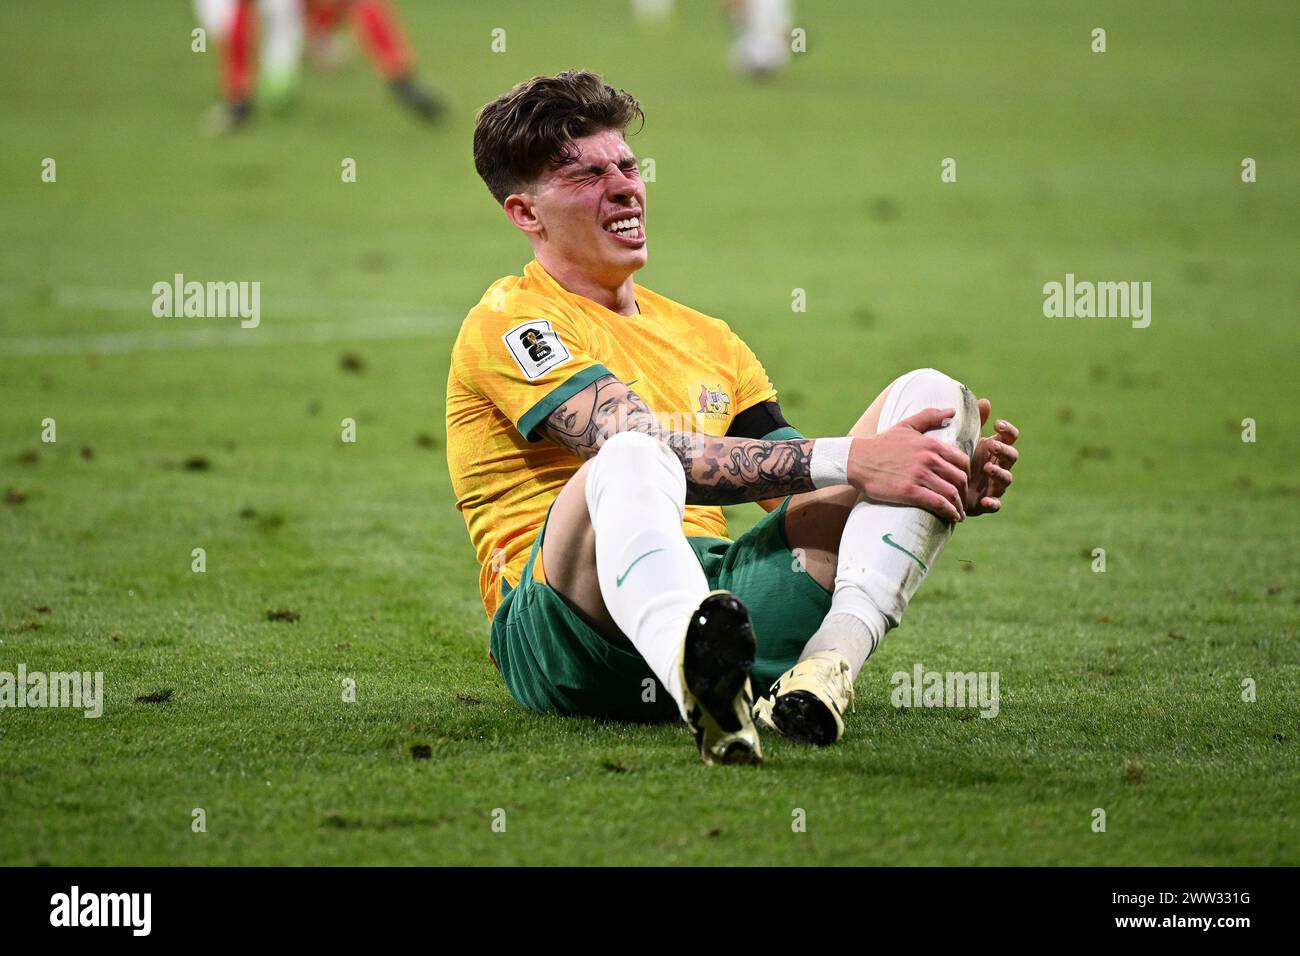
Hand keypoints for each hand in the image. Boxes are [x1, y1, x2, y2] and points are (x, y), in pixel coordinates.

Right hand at [849, 408, 969, 522]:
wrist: (857, 460)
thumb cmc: (882, 443)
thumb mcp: (906, 425)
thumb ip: (930, 416)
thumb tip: (952, 411)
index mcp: (931, 444)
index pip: (962, 461)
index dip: (966, 474)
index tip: (963, 483)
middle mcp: (929, 459)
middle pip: (959, 479)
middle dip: (964, 493)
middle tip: (961, 502)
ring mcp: (920, 476)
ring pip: (951, 493)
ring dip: (958, 506)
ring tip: (958, 514)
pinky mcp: (910, 491)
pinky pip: (938, 503)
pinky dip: (949, 512)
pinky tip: (951, 517)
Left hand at [966, 399, 1018, 514]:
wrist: (940, 484)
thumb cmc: (955, 457)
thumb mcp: (963, 439)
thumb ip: (975, 422)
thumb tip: (984, 401)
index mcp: (994, 448)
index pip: (1010, 437)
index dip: (1008, 430)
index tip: (997, 424)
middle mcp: (998, 465)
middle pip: (1012, 456)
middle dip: (1004, 450)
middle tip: (992, 445)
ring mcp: (994, 484)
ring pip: (1007, 479)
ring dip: (999, 473)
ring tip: (987, 467)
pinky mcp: (985, 502)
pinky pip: (996, 504)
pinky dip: (993, 503)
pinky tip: (986, 500)